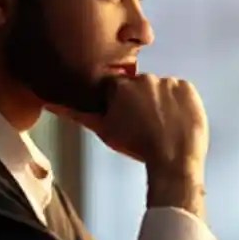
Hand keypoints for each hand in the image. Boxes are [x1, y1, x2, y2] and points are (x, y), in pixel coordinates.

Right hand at [51, 74, 208, 174]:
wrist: (174, 160)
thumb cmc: (137, 147)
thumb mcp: (105, 130)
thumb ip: (79, 113)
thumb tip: (51, 103)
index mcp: (120, 87)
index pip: (118, 88)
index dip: (124, 104)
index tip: (130, 118)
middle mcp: (142, 79)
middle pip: (140, 86)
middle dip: (142, 100)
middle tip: (148, 124)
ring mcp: (167, 82)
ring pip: (161, 88)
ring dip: (161, 100)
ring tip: (164, 124)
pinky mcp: (187, 87)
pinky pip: (180, 90)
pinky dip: (179, 101)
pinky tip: (176, 119)